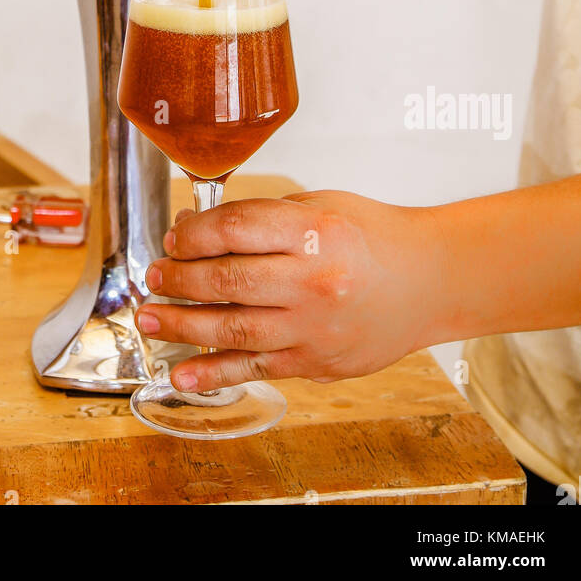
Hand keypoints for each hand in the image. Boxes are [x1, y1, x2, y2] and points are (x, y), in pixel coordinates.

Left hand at [135, 192, 445, 392]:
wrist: (430, 281)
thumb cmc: (373, 237)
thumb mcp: (319, 206)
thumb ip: (259, 217)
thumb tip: (195, 229)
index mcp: (314, 231)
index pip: (234, 230)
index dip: (193, 236)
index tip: (174, 239)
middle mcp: (313, 281)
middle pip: (227, 282)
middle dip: (180, 279)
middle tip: (155, 276)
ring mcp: (315, 327)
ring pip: (233, 329)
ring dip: (183, 325)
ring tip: (151, 318)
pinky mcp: (317, 363)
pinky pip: (255, 368)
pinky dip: (214, 373)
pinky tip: (181, 373)